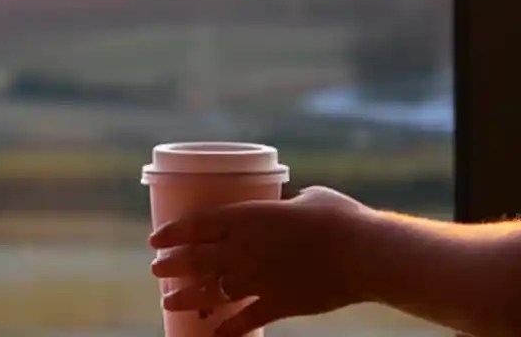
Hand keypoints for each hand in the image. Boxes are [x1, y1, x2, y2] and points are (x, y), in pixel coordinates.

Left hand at [149, 186, 372, 336]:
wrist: (364, 254)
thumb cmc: (342, 218)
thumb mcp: (310, 198)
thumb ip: (288, 202)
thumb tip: (283, 201)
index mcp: (251, 216)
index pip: (198, 225)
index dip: (172, 233)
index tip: (156, 239)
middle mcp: (245, 249)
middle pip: (195, 259)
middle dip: (171, 265)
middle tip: (157, 269)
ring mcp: (258, 279)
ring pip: (209, 292)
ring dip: (186, 297)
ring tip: (169, 301)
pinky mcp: (276, 304)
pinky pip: (241, 322)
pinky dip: (225, 331)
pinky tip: (213, 335)